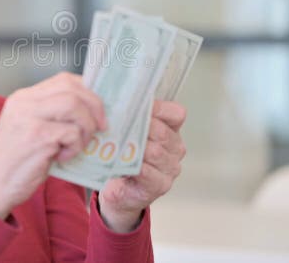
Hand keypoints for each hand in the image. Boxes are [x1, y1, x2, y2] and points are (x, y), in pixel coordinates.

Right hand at [0, 72, 106, 218]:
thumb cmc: (17, 161)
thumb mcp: (29, 128)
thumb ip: (51, 114)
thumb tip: (91, 109)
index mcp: (22, 97)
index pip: (63, 79)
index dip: (87, 91)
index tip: (97, 109)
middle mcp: (24, 102)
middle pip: (71, 88)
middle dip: (95, 106)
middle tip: (102, 126)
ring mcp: (29, 118)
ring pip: (74, 105)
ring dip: (86, 126)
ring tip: (79, 144)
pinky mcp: (37, 136)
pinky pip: (72, 132)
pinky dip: (76, 146)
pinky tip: (62, 157)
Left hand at [99, 100, 186, 232]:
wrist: (120, 190)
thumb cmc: (124, 156)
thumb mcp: (129, 132)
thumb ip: (128, 115)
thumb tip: (112, 99)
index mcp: (171, 130)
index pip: (176, 114)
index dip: (158, 108)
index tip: (136, 106)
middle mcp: (175, 148)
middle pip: (162, 132)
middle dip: (139, 127)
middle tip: (119, 125)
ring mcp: (170, 168)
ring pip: (155, 152)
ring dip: (135, 147)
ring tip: (118, 145)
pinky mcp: (161, 185)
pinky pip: (149, 173)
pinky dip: (135, 167)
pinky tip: (123, 164)